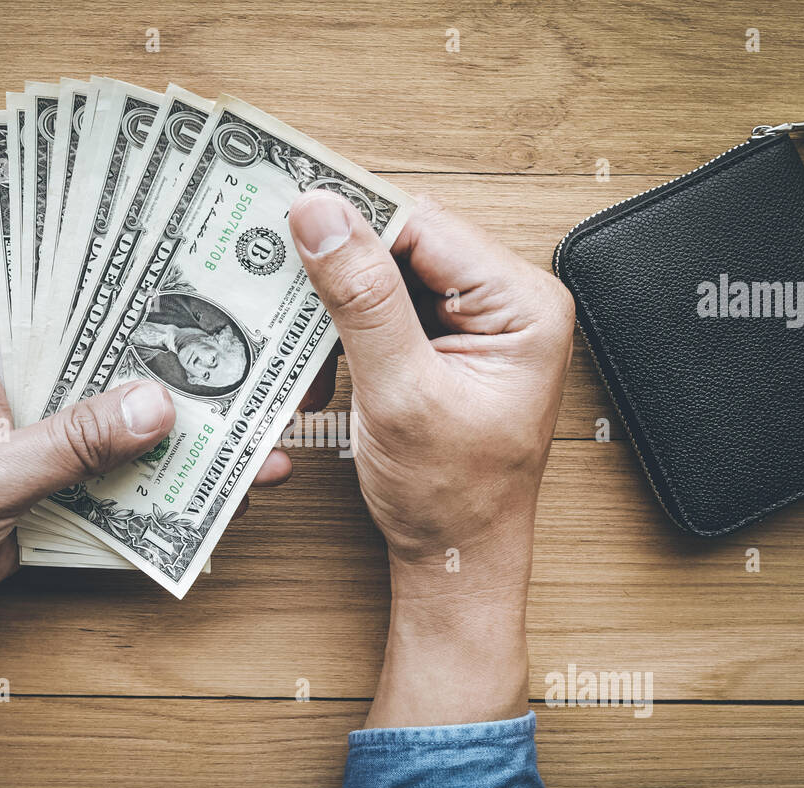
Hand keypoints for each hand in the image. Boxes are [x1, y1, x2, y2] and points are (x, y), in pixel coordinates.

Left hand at [0, 316, 312, 711]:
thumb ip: (72, 441)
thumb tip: (156, 407)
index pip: (82, 319)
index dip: (149, 317)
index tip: (219, 313)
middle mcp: (22, 394)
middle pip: (117, 384)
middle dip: (185, 393)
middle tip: (262, 391)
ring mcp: (39, 449)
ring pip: (123, 444)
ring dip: (180, 454)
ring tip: (256, 454)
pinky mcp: (48, 501)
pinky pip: (112, 495)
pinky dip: (155, 503)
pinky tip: (208, 503)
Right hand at [289, 192, 574, 727]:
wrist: (455, 558)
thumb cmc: (452, 497)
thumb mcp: (400, 394)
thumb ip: (362, 300)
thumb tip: (322, 216)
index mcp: (523, 305)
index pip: (426, 227)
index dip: (354, 220)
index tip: (288, 214)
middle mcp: (508, 303)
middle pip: (406, 244)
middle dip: (342, 271)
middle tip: (280, 277)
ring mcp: (478, 322)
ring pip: (389, 276)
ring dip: (339, 307)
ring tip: (311, 349)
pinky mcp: (448, 343)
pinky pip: (387, 310)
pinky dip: (347, 332)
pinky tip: (327, 365)